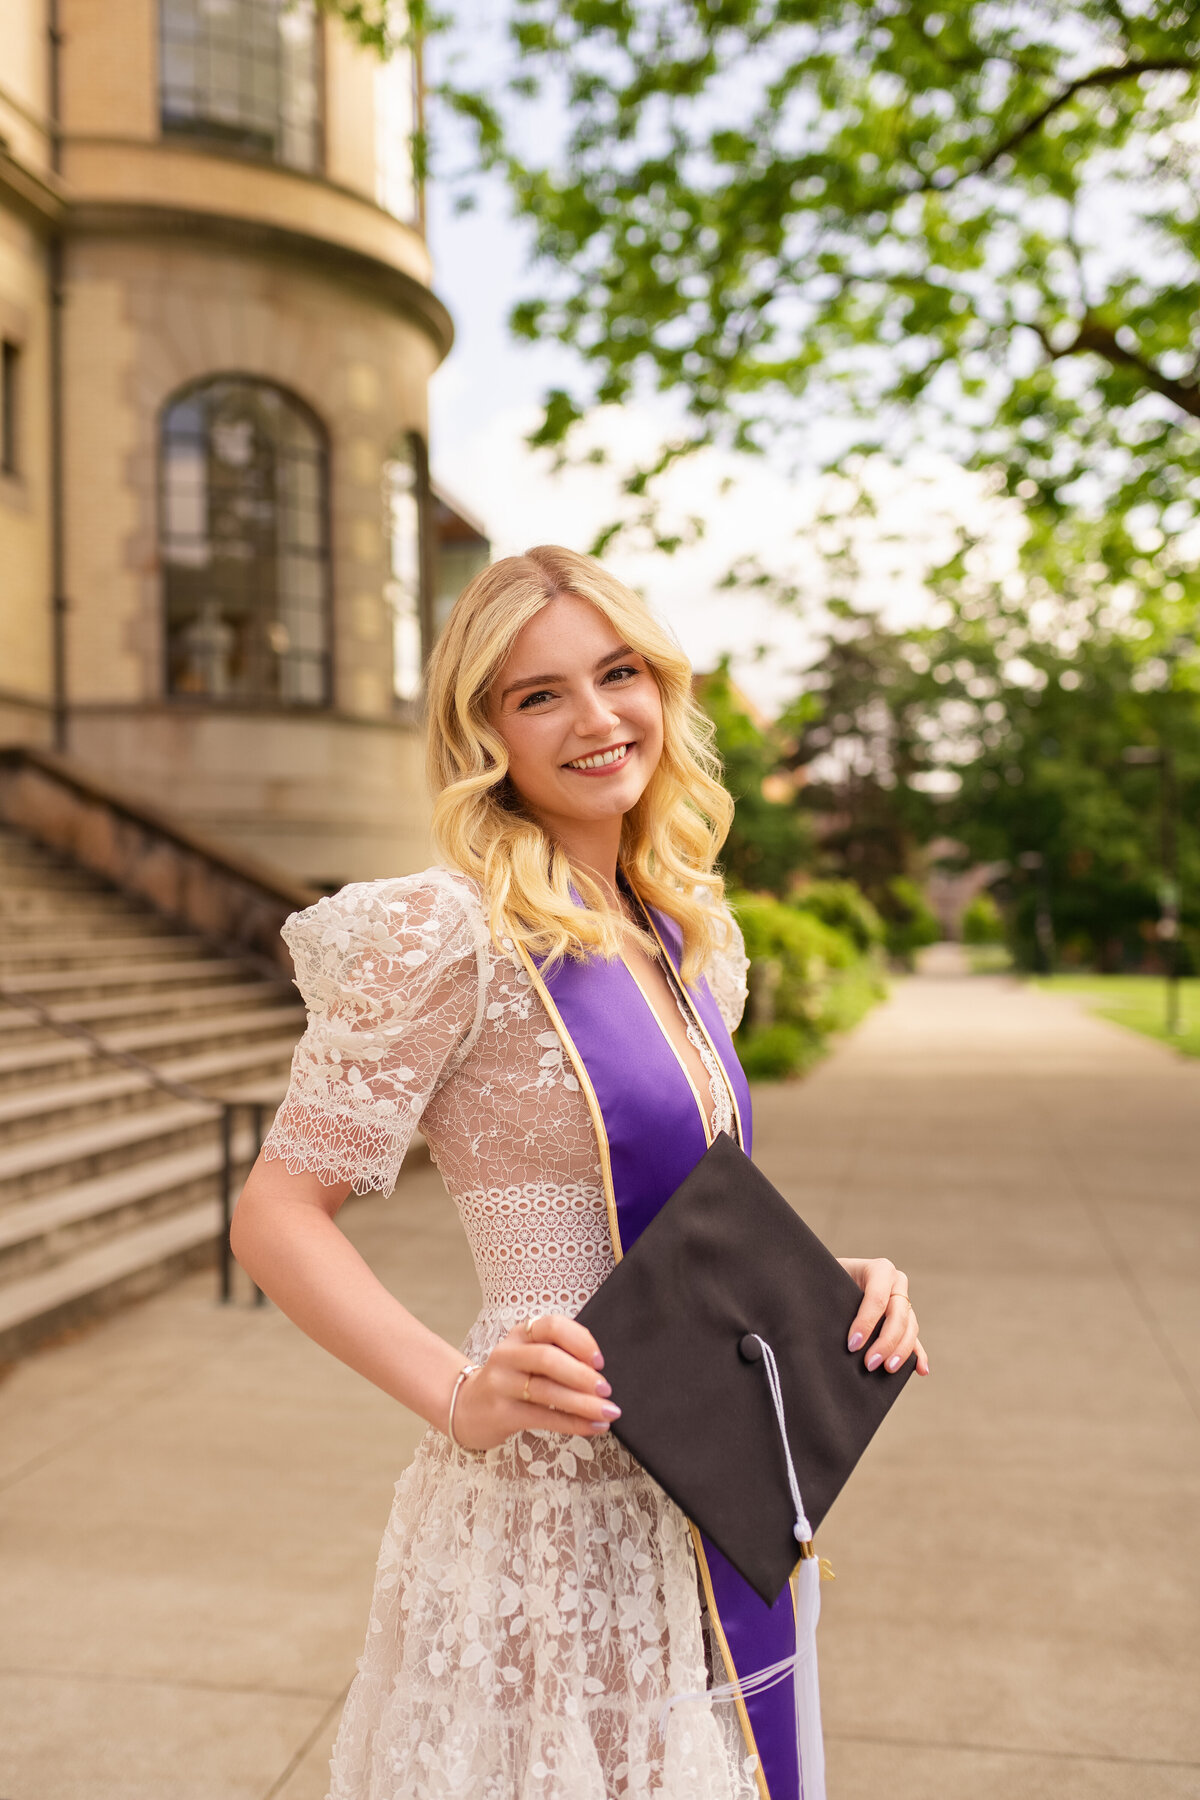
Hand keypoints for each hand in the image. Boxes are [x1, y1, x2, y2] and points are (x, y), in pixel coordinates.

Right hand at [449, 1312, 620, 1449]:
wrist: (467, 1408)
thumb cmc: (511, 1380)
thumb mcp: (528, 1356)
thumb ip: (558, 1355)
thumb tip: (600, 1372)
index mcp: (520, 1334)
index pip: (552, 1326)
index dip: (580, 1341)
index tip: (600, 1361)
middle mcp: (507, 1354)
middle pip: (548, 1358)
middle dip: (582, 1375)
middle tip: (606, 1389)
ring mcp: (501, 1384)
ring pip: (546, 1391)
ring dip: (583, 1403)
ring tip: (608, 1412)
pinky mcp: (501, 1413)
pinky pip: (542, 1418)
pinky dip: (572, 1423)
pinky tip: (593, 1426)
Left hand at [837, 1257, 929, 1377]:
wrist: (835, 1278)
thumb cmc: (831, 1279)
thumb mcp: (831, 1279)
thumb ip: (831, 1294)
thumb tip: (826, 1322)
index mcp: (880, 1270)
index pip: (877, 1299)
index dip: (866, 1323)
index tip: (852, 1345)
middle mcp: (897, 1284)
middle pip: (898, 1316)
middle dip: (886, 1342)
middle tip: (870, 1364)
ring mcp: (905, 1302)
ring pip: (909, 1328)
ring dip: (901, 1351)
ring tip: (888, 1368)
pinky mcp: (907, 1319)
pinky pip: (914, 1338)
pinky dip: (918, 1354)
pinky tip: (921, 1369)